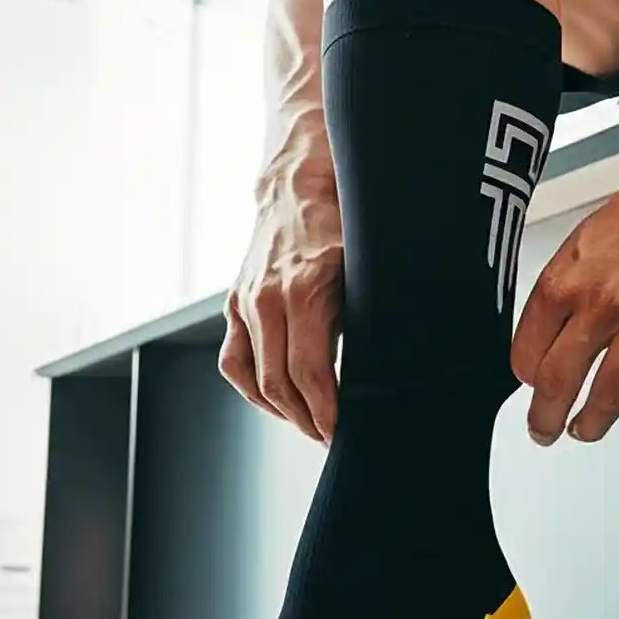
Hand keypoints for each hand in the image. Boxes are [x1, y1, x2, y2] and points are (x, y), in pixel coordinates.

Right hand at [218, 170, 342, 443]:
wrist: (298, 181)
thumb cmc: (342, 220)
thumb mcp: (366, 266)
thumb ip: (368, 316)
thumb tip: (386, 367)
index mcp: (303, 291)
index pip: (309, 373)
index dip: (326, 411)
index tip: (342, 432)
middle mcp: (266, 299)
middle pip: (278, 384)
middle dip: (306, 419)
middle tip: (331, 438)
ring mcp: (244, 301)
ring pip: (251, 378)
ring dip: (279, 410)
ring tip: (307, 424)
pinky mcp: (233, 301)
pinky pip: (234, 360)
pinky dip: (253, 388)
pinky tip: (276, 401)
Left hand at [511, 161, 618, 444]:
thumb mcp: (579, 244)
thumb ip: (560, 293)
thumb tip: (544, 336)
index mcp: (564, 282)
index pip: (527, 352)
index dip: (523, 375)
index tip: (527, 383)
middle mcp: (601, 305)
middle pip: (558, 384)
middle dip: (544, 418)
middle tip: (542, 430)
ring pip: (609, 395)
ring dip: (591, 422)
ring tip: (582, 430)